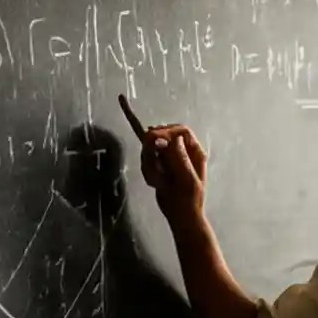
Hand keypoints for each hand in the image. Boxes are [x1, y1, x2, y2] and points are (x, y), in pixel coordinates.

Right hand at [118, 94, 207, 219]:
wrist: (180, 215)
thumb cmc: (188, 200)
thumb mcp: (187, 181)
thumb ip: (179, 160)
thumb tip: (170, 139)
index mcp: (194, 151)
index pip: (180, 131)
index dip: (167, 133)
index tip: (156, 143)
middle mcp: (181, 149)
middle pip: (162, 136)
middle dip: (154, 154)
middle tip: (157, 172)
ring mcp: (167, 154)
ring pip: (149, 149)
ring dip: (149, 167)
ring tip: (159, 183)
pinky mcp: (156, 161)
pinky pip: (144, 148)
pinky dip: (133, 125)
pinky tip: (123, 102)